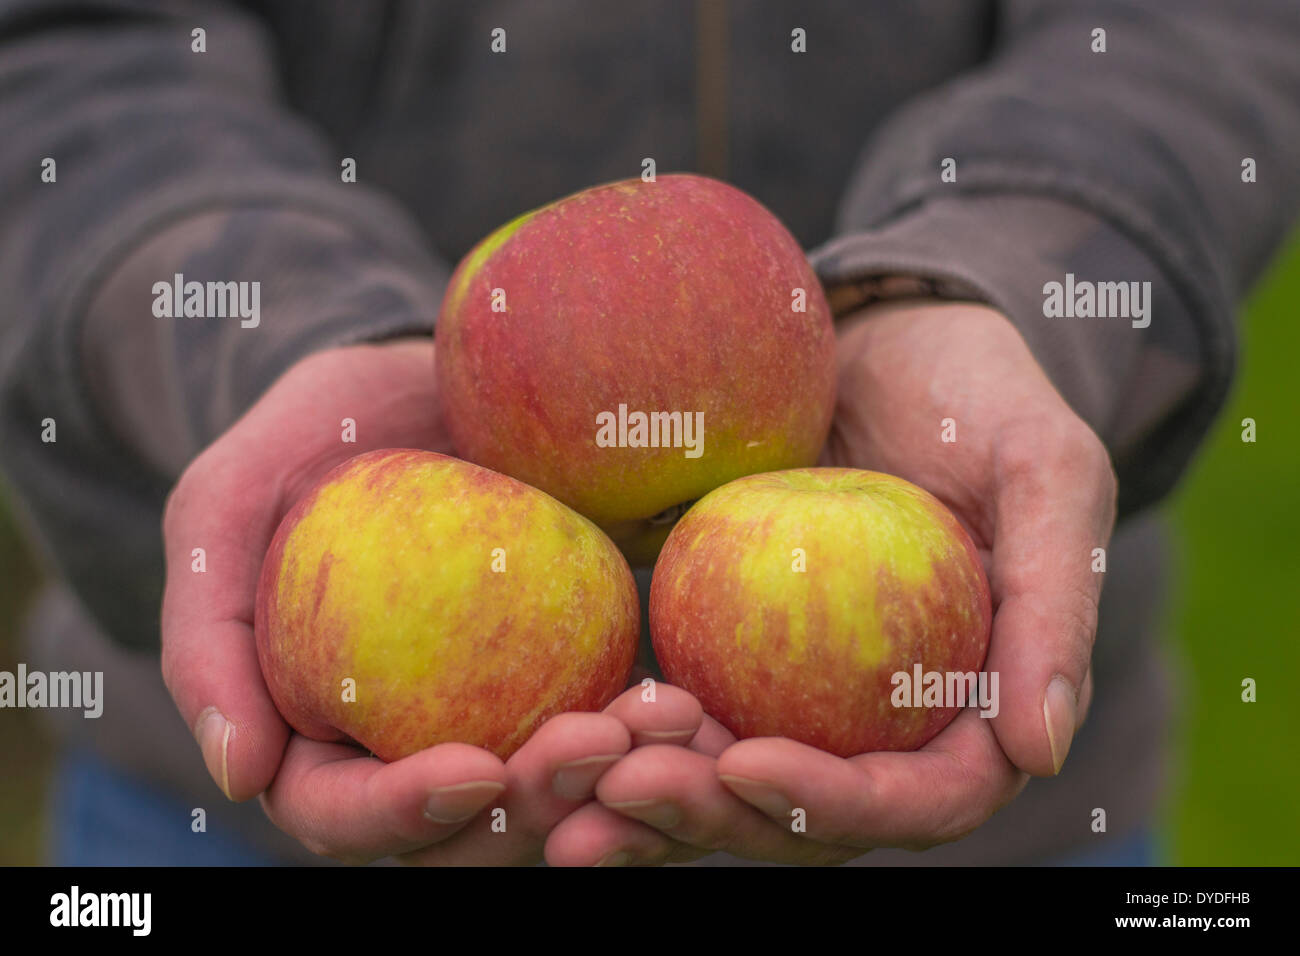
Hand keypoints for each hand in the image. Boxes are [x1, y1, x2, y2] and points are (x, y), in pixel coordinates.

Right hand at [160, 339, 698, 863]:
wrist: (424, 384)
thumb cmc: (314, 438)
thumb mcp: (231, 502)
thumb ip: (208, 630)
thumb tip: (240, 774)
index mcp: (313, 736)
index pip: (343, 815)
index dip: (403, 814)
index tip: (475, 768)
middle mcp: (407, 746)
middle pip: (465, 834)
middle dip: (532, 810)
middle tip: (598, 743)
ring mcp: (495, 719)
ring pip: (550, 801)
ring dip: (608, 784)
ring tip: (664, 719)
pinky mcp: (567, 679)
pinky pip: (611, 733)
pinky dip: (646, 735)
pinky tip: (688, 702)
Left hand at [548, 300, 1116, 863]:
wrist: (886, 340)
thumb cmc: (979, 395)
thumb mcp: (1044, 469)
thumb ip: (1055, 600)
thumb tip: (1040, 750)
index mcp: (971, 708)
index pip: (918, 799)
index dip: (836, 804)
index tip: (747, 762)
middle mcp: (881, 721)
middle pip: (804, 817)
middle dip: (714, 817)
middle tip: (620, 791)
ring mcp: (801, 693)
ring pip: (726, 780)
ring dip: (649, 798)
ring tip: (563, 781)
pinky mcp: (731, 650)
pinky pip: (677, 709)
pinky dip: (623, 728)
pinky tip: (557, 719)